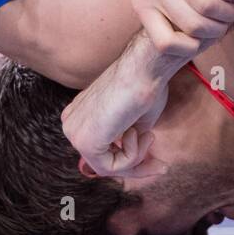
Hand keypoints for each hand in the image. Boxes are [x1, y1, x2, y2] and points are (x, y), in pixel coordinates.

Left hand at [60, 50, 169, 177]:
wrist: (144, 67)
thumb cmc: (145, 84)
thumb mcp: (137, 119)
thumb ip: (129, 139)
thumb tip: (136, 159)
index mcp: (80, 114)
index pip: (102, 149)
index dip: (131, 159)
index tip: (158, 163)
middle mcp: (71, 123)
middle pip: (103, 161)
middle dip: (136, 166)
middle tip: (162, 166)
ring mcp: (74, 132)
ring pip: (108, 167)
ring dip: (136, 156)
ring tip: (148, 134)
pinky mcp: (84, 141)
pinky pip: (110, 167)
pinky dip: (132, 155)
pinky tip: (135, 132)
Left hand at [131, 0, 233, 55]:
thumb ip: (167, 11)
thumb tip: (195, 43)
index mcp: (142, 3)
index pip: (165, 43)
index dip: (190, 48)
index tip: (204, 40)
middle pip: (194, 25)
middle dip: (218, 29)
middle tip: (228, 22)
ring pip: (207, 5)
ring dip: (229, 11)